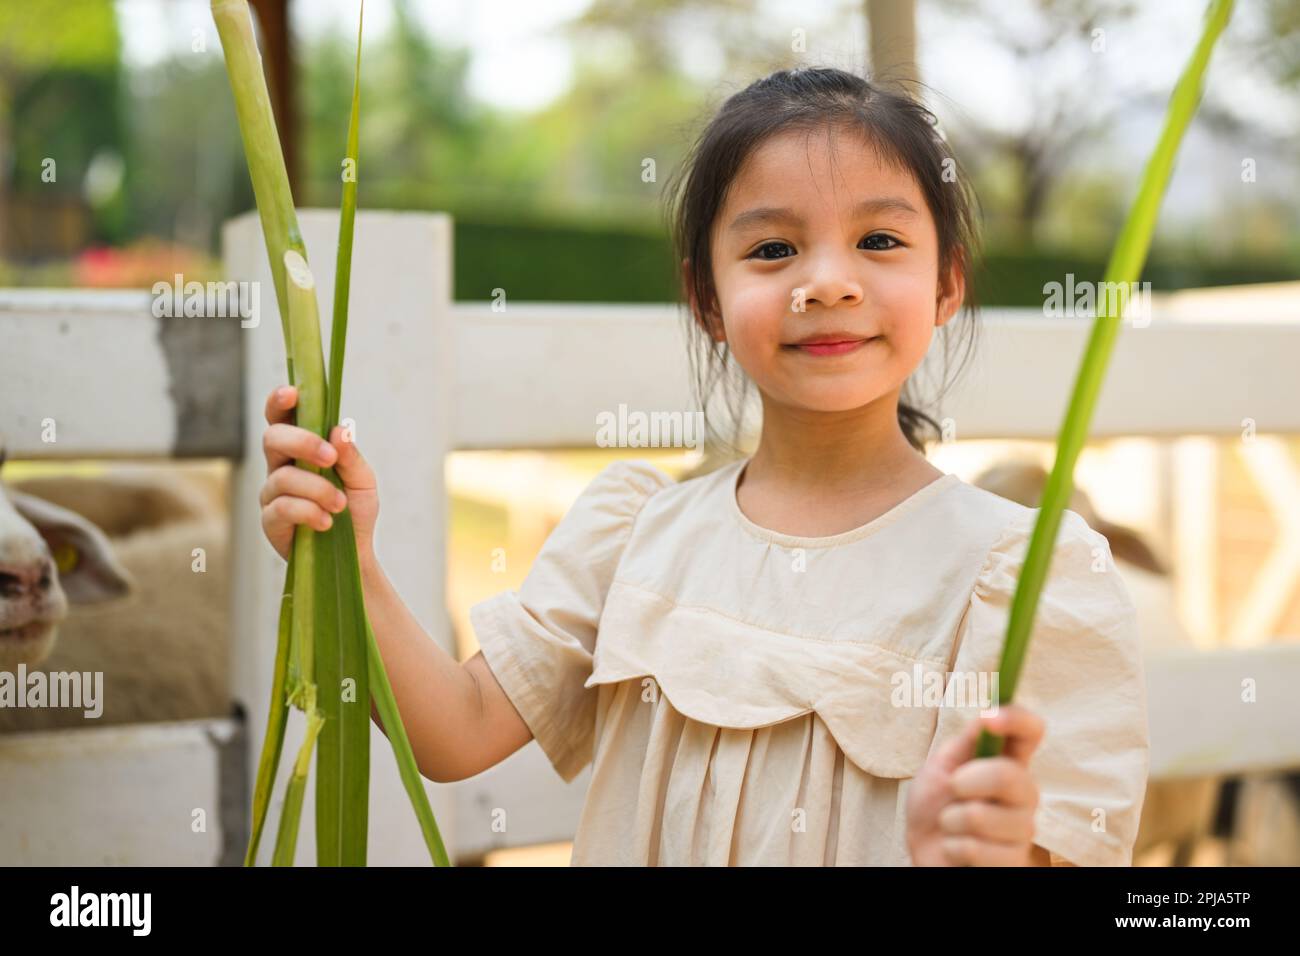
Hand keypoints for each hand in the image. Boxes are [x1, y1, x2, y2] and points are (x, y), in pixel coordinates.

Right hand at [259, 385, 379, 561]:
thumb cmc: (355, 510)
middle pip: (273, 438)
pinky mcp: (270, 521)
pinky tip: (326, 522)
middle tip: (330, 458)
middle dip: (302, 443)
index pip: (281, 418)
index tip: (292, 394)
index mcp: (301, 450)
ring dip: (318, 489)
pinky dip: (309, 512)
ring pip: (283, 477)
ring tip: (340, 505)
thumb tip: (340, 429)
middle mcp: (281, 466)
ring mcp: (272, 493)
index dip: (280, 402)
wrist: (355, 553)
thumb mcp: (363, 481)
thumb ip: (351, 456)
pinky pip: (281, 508)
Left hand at [905, 703, 1044, 865]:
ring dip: (951, 820)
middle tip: (952, 789)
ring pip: (984, 816)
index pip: (1030, 732)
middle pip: (1011, 776)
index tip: (990, 718)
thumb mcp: (941, 766)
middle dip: (966, 781)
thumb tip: (989, 713)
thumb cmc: (933, 806)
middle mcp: (1023, 794)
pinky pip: (976, 850)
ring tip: (950, 826)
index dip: (1017, 720)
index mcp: (1007, 763)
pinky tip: (955, 850)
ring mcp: (1022, 829)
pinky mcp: (1014, 862)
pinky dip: (952, 848)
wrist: (923, 851)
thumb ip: (967, 742)